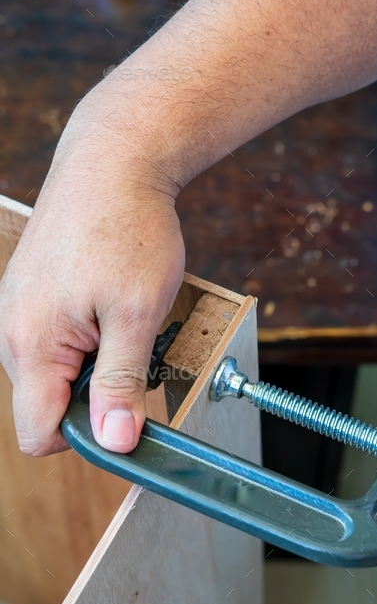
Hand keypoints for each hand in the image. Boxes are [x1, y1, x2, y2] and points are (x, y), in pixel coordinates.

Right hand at [0, 113, 184, 455]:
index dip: (86, 438)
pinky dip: (85, 340)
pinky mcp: (30, 295)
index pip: (39, 433)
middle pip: (47, 405)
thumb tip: (114, 443)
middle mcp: (12, 330)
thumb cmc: (128, 228)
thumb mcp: (137, 315)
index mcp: (33, 343)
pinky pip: (53, 342)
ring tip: (122, 323)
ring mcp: (18, 310)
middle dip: (94, 396)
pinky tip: (108, 307)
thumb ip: (121, 384)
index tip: (125, 415)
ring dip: (92, 366)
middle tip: (134, 353)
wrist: (113, 161)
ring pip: (53, 374)